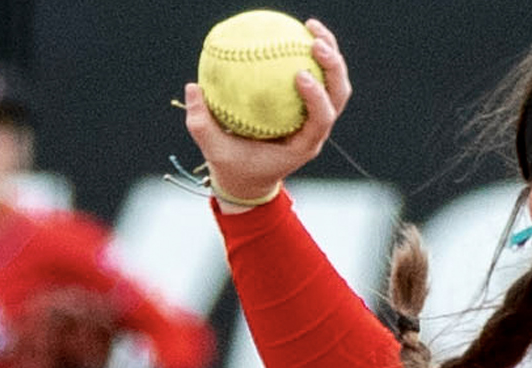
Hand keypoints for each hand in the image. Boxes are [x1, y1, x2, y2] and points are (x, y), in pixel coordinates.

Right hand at [180, 17, 352, 208]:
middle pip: (339, 95)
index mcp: (303, 145)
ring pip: (334, 83)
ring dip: (330, 53)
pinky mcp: (308, 106)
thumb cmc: (234, 166)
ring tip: (311, 25)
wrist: (250, 178)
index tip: (300, 74)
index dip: (317, 97)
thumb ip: (202, 123)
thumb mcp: (213, 150)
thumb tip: (192, 87)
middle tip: (316, 42)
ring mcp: (316, 117)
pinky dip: (307, 54)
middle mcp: (316, 130)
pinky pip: (315, 76)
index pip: (321, 120)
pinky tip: (292, 31)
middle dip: (333, 68)